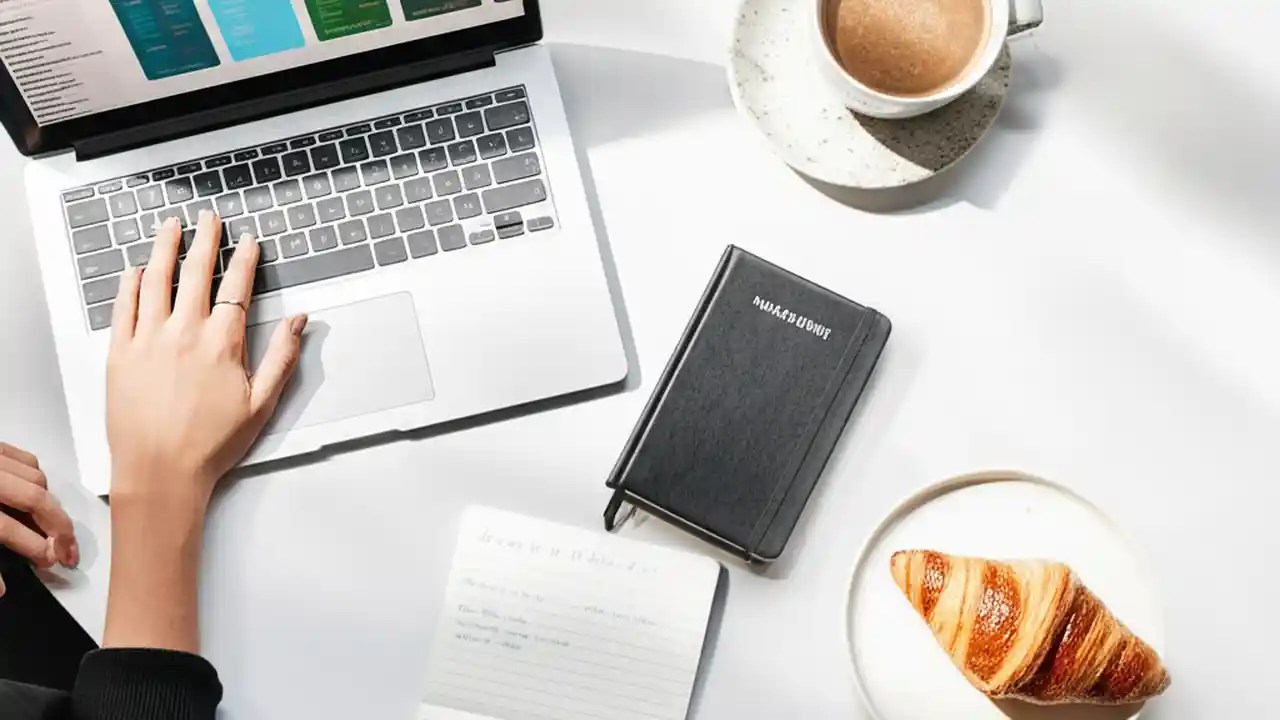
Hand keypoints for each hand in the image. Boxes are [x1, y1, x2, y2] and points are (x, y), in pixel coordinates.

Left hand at [0, 442, 77, 596]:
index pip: (9, 529)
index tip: (50, 561)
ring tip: (50, 523)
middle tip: (69, 548)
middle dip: (58, 528)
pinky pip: (26, 458)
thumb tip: (1, 589)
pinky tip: (36, 491)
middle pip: (35, 500)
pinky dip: (37, 476)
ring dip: (48, 503)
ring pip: (36, 478)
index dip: (36, 549)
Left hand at [103, 211, 304, 651]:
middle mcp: (184, 333)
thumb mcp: (262, 402)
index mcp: (223, 343)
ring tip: (170, 226)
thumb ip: (283, 356)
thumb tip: (300, 320)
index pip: (237, 287)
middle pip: (197, 272)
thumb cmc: (211, 444)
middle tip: (209, 218)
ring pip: (157, 280)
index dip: (244, 258)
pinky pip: (124, 307)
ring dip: (165, 248)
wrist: (160, 472)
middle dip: (205, 239)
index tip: (248, 241)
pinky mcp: (120, 353)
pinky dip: (130, 283)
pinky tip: (136, 270)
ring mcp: (148, 339)